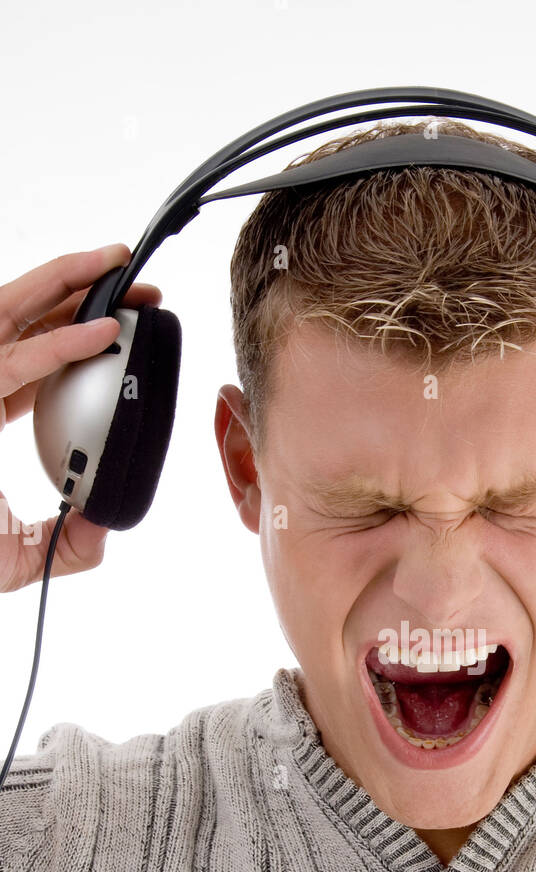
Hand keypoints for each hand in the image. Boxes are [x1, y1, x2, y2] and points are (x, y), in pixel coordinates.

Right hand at [0, 245, 161, 592]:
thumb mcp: (14, 558)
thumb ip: (64, 547)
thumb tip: (104, 529)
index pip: (26, 360)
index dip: (70, 335)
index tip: (120, 325)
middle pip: (22, 321)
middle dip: (80, 292)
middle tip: (137, 284)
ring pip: (9, 313)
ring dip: (66, 284)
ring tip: (118, 264)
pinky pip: (12, 361)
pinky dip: (59, 344)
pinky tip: (104, 333)